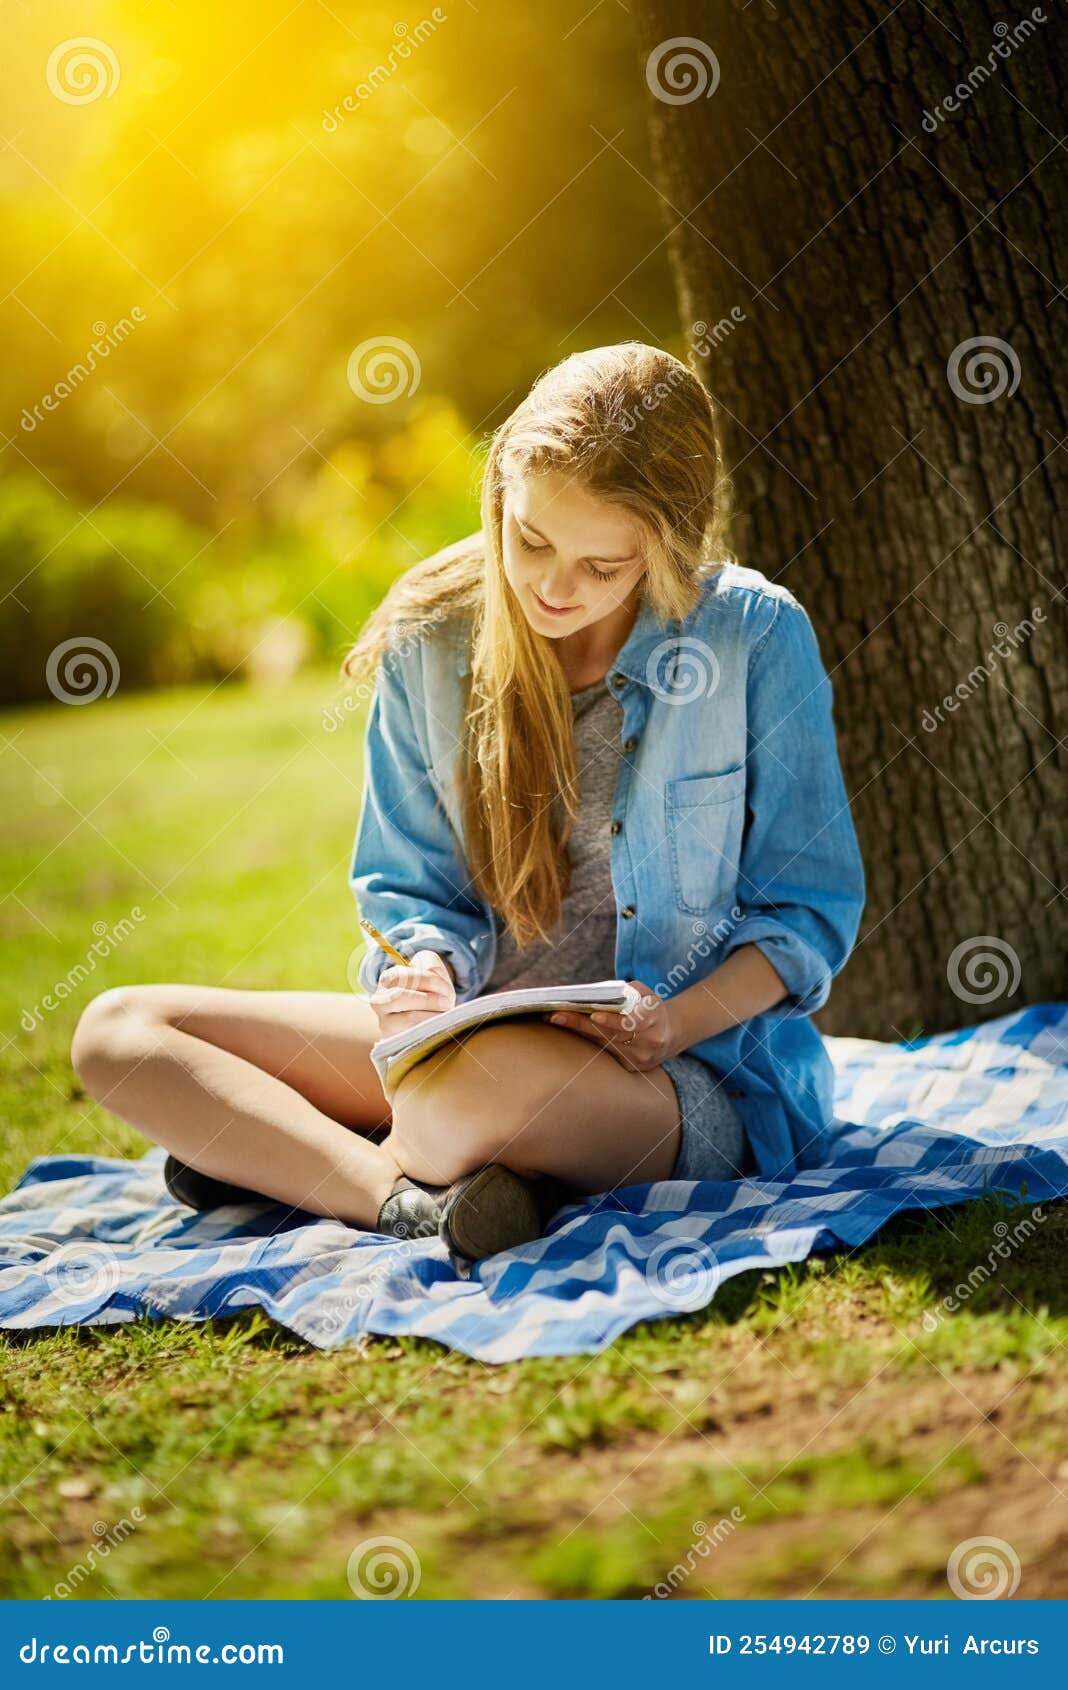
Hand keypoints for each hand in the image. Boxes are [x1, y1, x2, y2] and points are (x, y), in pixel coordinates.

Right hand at [370, 950, 455, 1037]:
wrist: (428, 1014)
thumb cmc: (430, 989)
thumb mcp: (431, 969)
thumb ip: (431, 963)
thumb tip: (431, 971)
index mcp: (388, 979)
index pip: (405, 976)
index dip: (428, 981)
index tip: (445, 988)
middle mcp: (379, 1001)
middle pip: (399, 998)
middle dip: (428, 1000)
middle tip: (447, 1003)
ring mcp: (385, 1023)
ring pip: (407, 1019)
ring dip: (431, 1016)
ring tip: (444, 1015)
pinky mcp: (393, 1040)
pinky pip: (413, 1037)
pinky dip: (429, 1031)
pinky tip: (438, 1027)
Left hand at [544, 980, 676, 1072]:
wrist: (670, 1033)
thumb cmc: (650, 1008)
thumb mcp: (645, 994)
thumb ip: (626, 992)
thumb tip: (595, 994)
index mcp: (655, 1019)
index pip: (633, 1021)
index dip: (613, 1020)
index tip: (594, 1014)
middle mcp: (649, 1041)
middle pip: (610, 1034)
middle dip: (581, 1023)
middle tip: (556, 1015)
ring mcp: (640, 1058)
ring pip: (604, 1044)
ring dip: (578, 1032)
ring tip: (555, 1019)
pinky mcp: (631, 1068)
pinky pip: (605, 1053)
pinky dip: (587, 1041)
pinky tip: (570, 1031)